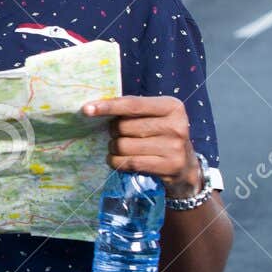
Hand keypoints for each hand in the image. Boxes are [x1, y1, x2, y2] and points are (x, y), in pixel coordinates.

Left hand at [82, 95, 201, 197]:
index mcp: (172, 107)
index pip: (132, 105)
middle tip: (118, 135)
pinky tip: (118, 160)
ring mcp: (175, 147)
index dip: (108, 107)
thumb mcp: (152, 116)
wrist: (185, 166)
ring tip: (120, 148)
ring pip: (124, 146)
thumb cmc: (160, 134)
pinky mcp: (170, 166)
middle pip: (124, 126)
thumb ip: (130, 108)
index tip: (86, 109)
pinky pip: (129, 162)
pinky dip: (117, 162)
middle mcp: (177, 125)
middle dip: (113, 131)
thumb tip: (92, 107)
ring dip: (114, 148)